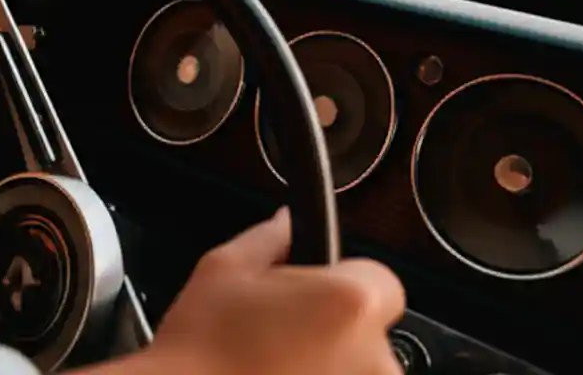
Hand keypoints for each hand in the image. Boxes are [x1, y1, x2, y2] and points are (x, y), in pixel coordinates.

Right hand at [79, 207, 405, 374]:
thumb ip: (270, 237)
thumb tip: (287, 222)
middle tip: (283, 330)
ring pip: (361, 369)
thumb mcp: (225, 268)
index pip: (382, 280)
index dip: (343, 283)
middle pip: (372, 330)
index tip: (312, 293)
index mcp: (350, 303)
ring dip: (331, 364)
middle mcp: (374, 358)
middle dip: (335, 327)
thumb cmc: (200, 350)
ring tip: (276, 363)